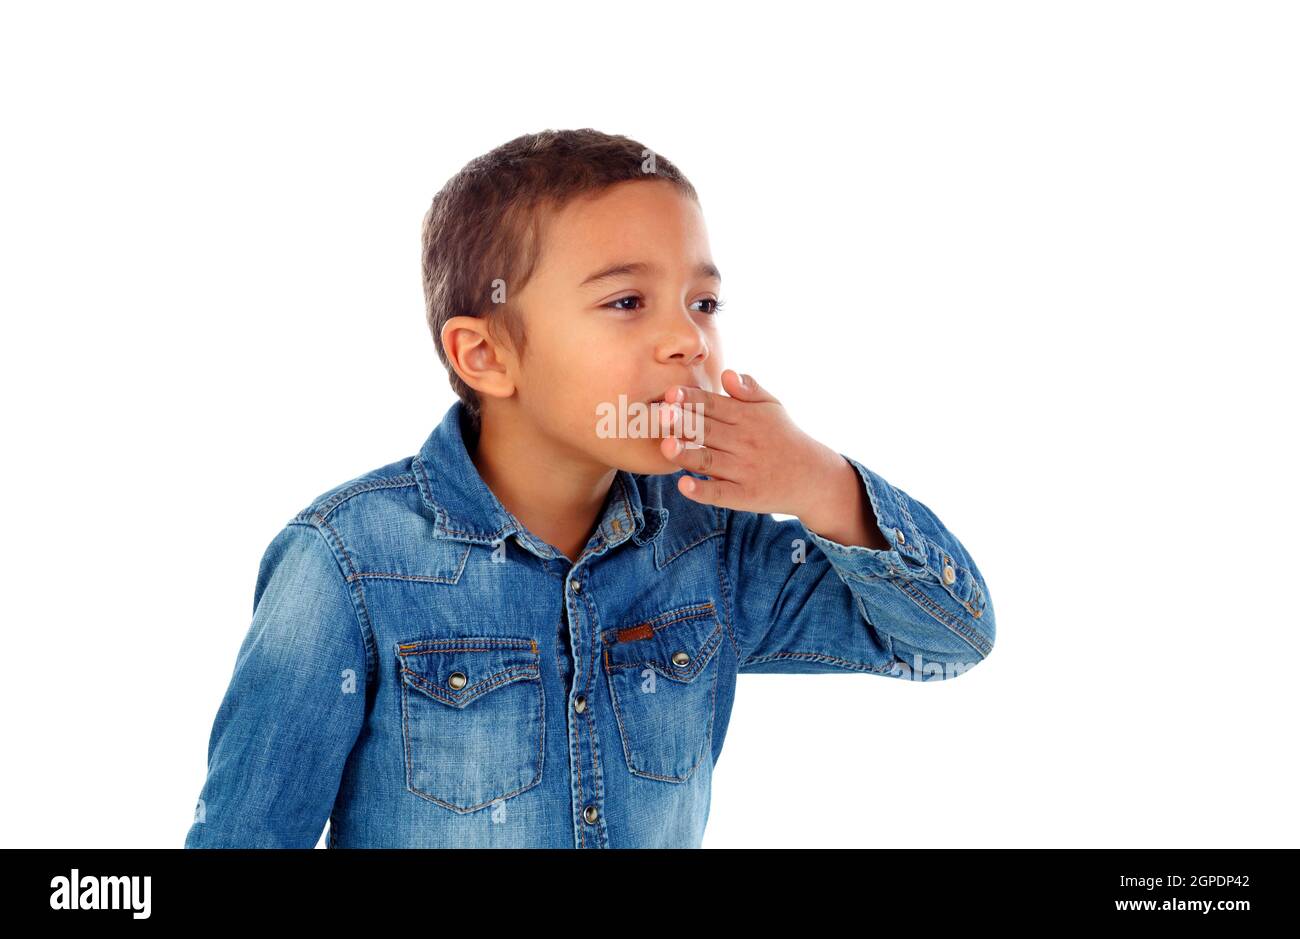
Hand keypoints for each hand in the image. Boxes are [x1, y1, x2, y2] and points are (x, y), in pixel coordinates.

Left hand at [656, 369, 844, 517]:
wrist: (813, 477)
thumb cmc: (784, 437)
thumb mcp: (773, 407)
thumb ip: (749, 389)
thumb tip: (727, 372)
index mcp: (747, 418)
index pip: (714, 405)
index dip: (692, 399)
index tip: (670, 393)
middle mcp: (744, 442)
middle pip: (707, 430)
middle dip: (683, 422)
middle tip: (659, 414)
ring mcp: (744, 471)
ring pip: (709, 461)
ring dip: (687, 454)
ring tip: (666, 447)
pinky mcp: (744, 496)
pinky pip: (720, 494)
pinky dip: (702, 491)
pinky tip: (684, 485)